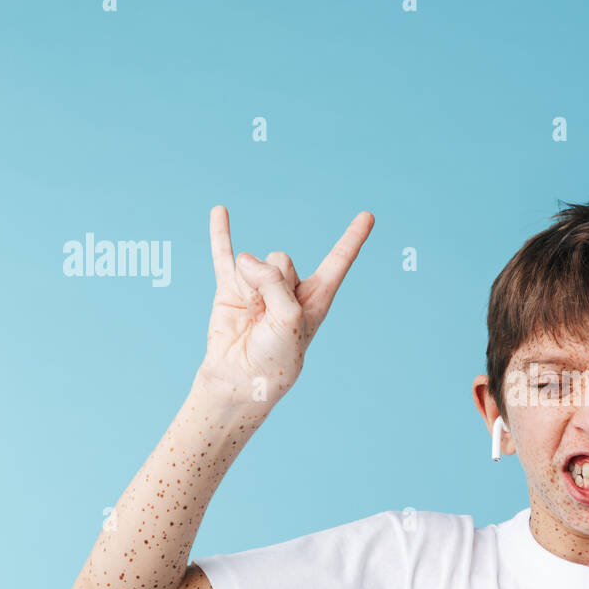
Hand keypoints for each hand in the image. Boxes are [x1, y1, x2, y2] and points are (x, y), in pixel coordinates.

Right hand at [195, 205, 374, 407]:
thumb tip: (246, 258)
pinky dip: (221, 233)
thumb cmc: (276, 356)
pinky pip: (224, 255)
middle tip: (268, 313)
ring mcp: (259, 287)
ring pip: (256, 261)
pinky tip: (220, 211)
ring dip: (251, 283)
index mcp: (315, 298)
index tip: (367, 216)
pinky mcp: (231, 289)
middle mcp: (289, 290)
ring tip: (251, 312)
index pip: (337, 261)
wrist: (241, 377)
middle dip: (274, 281)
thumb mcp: (290, 318)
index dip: (352, 239)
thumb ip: (274, 282)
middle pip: (282, 259)